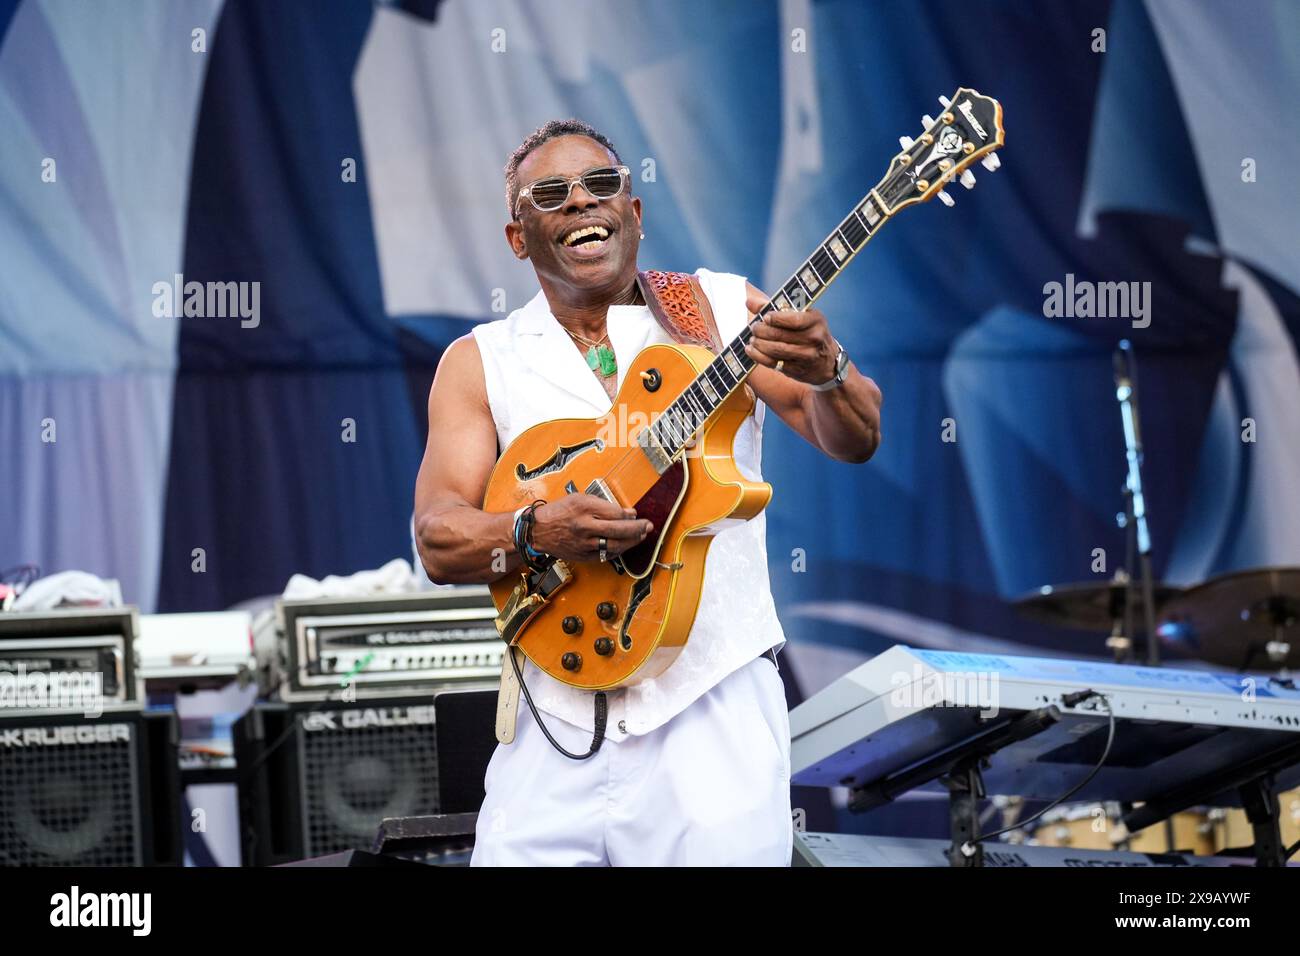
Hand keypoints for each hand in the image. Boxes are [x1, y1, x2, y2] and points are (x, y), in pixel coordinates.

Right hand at [530, 494, 652, 562]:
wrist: (537, 530)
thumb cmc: (559, 512)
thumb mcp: (580, 498)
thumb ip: (603, 505)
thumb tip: (626, 513)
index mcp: (584, 508)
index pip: (615, 513)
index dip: (629, 515)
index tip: (637, 515)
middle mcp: (584, 526)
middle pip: (618, 530)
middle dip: (638, 529)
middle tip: (648, 526)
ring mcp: (584, 543)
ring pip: (614, 546)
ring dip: (631, 542)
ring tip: (641, 537)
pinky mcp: (582, 556)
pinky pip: (605, 556)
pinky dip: (618, 551)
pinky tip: (624, 546)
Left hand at [743, 287, 837, 385]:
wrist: (827, 363)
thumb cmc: (809, 333)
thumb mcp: (801, 316)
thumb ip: (775, 307)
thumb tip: (749, 302)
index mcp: (816, 321)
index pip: (793, 320)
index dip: (776, 319)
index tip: (765, 317)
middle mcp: (814, 338)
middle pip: (780, 335)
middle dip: (762, 331)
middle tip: (754, 328)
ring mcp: (807, 356)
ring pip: (776, 350)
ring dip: (759, 344)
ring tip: (752, 339)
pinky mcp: (797, 370)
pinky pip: (774, 363)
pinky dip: (759, 357)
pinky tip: (751, 350)